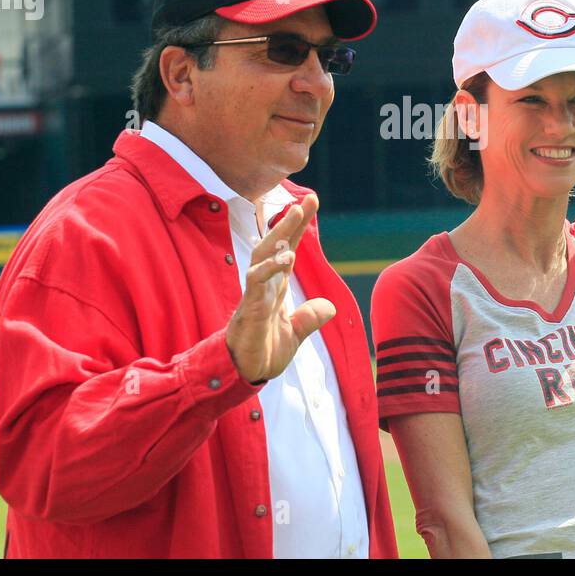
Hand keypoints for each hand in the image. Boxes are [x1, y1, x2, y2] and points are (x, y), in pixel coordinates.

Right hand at [225, 193, 335, 382]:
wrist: (245, 374)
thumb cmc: (263, 352)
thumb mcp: (295, 334)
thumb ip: (309, 319)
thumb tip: (329, 307)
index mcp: (275, 287)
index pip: (287, 250)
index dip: (298, 227)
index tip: (311, 202)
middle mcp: (264, 285)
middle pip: (274, 246)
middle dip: (289, 222)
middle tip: (305, 201)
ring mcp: (255, 294)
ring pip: (263, 256)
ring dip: (279, 235)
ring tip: (295, 216)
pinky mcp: (250, 308)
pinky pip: (256, 282)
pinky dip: (270, 268)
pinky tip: (285, 258)